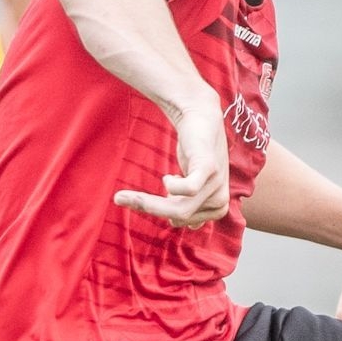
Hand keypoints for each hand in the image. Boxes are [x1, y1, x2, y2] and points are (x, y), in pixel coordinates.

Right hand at [113, 100, 229, 228]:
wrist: (200, 117)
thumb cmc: (193, 152)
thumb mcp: (191, 183)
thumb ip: (185, 203)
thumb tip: (176, 222)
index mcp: (217, 206)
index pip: (186, 223)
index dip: (164, 212)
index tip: (149, 199)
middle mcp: (220, 199)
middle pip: (180, 217)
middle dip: (148, 209)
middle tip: (121, 199)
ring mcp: (217, 184)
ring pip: (181, 208)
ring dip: (149, 202)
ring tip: (128, 194)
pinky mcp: (209, 167)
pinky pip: (189, 190)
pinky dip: (172, 187)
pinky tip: (168, 177)